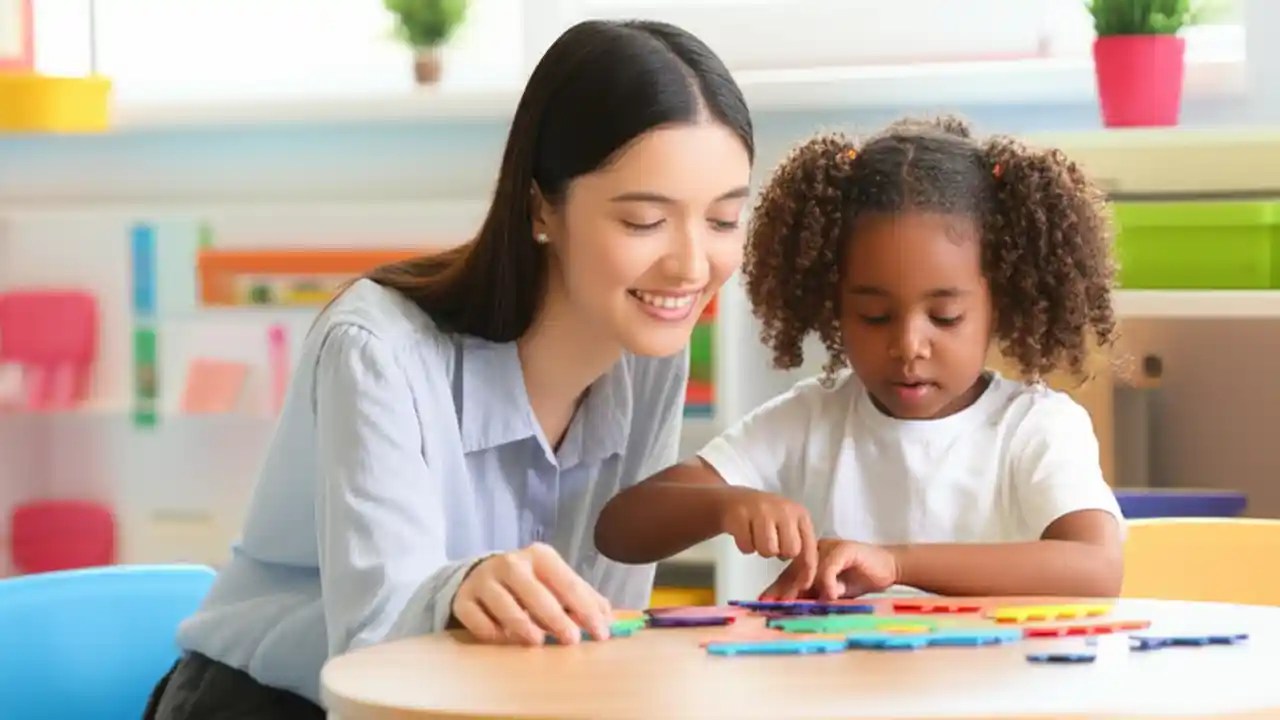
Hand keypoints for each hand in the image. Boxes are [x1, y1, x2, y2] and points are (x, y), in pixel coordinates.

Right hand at [450, 542, 611, 645]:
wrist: (481, 575)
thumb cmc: (530, 583)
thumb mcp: (556, 582)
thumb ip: (583, 599)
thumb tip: (609, 620)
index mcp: (540, 556)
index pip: (568, 583)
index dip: (586, 610)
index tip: (601, 634)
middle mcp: (510, 563)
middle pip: (536, 594)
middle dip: (556, 619)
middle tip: (571, 641)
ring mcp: (484, 581)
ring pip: (505, 606)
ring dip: (523, 626)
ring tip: (537, 641)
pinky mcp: (463, 599)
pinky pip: (478, 620)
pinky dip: (491, 632)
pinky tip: (504, 639)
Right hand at [716, 486, 816, 575]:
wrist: (734, 500)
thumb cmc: (764, 517)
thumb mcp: (788, 526)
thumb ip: (800, 546)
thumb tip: (805, 581)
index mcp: (799, 514)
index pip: (809, 548)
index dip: (807, 570)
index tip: (803, 585)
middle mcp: (783, 509)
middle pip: (790, 550)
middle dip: (779, 553)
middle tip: (771, 543)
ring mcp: (761, 510)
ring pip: (768, 550)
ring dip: (761, 550)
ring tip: (757, 537)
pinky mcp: (740, 515)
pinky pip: (747, 547)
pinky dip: (745, 546)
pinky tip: (745, 533)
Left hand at [762, 538, 899, 600]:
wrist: (889, 568)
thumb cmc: (860, 579)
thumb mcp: (832, 593)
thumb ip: (814, 597)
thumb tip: (791, 610)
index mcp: (810, 559)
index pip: (789, 575)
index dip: (776, 590)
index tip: (764, 604)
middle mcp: (816, 550)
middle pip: (794, 570)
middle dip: (783, 590)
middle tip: (774, 606)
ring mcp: (829, 547)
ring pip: (809, 566)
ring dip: (801, 587)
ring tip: (793, 604)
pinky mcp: (846, 548)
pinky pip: (830, 564)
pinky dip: (828, 581)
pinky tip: (829, 595)